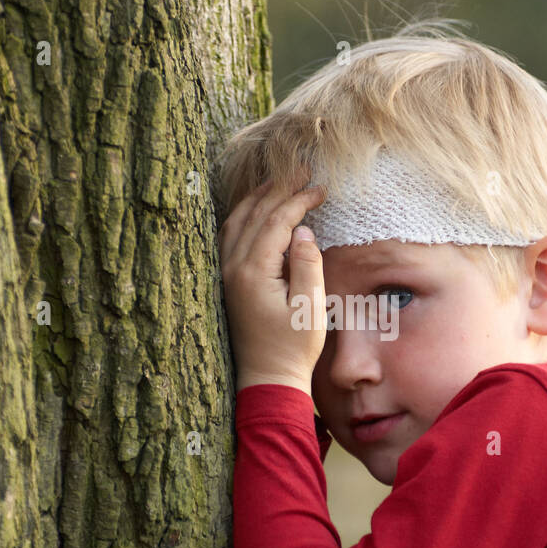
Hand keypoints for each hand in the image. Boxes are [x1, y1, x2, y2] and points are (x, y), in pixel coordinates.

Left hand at [218, 175, 327, 393]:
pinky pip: (230, 235)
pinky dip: (245, 215)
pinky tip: (256, 209)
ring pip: (237, 221)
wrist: (267, 377)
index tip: (320, 187)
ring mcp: (227, 274)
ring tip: (279, 181)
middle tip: (302, 170)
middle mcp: (233, 268)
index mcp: (253, 272)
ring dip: (258, 197)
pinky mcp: (228, 281)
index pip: (276, 221)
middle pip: (254, 214)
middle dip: (279, 189)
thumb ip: (308, 266)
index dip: (298, 200)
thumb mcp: (310, 308)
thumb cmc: (292, 347)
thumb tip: (303, 231)